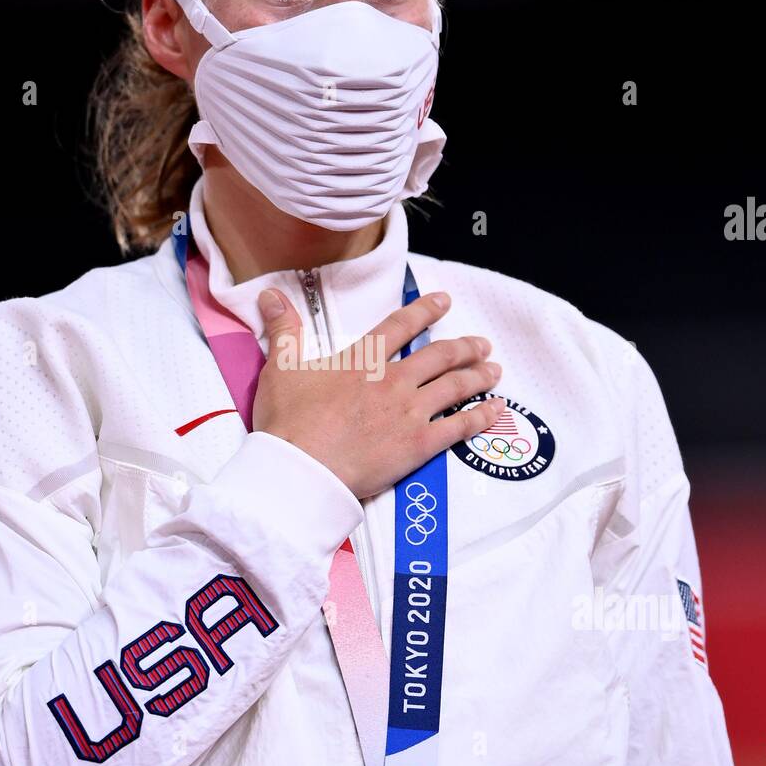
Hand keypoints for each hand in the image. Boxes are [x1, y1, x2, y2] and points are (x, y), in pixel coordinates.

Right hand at [253, 288, 504, 500]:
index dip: (424, 311)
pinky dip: (481, 416)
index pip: (400, 326)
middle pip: (439, 356)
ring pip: (455, 386)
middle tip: (481, 344)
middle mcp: (393, 380)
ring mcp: (410, 412)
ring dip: (478, 376)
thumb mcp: (281, 369)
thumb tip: (270, 295)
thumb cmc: (290, 422)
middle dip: (464, 347)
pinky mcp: (420, 445)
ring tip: (494, 370)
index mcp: (363, 360)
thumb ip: (284, 330)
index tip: (443, 302)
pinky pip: (459, 427)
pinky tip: (495, 410)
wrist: (301, 469)